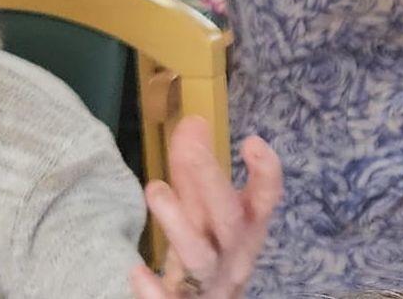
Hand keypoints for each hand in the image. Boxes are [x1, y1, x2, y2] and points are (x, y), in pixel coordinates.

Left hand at [128, 117, 281, 298]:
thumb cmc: (211, 250)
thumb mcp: (207, 211)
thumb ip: (196, 172)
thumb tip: (192, 121)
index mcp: (247, 226)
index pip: (265, 198)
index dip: (265, 172)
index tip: (252, 141)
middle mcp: (236, 253)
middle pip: (228, 219)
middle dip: (210, 181)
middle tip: (189, 146)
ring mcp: (212, 282)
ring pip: (200, 258)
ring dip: (178, 224)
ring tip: (154, 189)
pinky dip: (155, 290)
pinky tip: (137, 271)